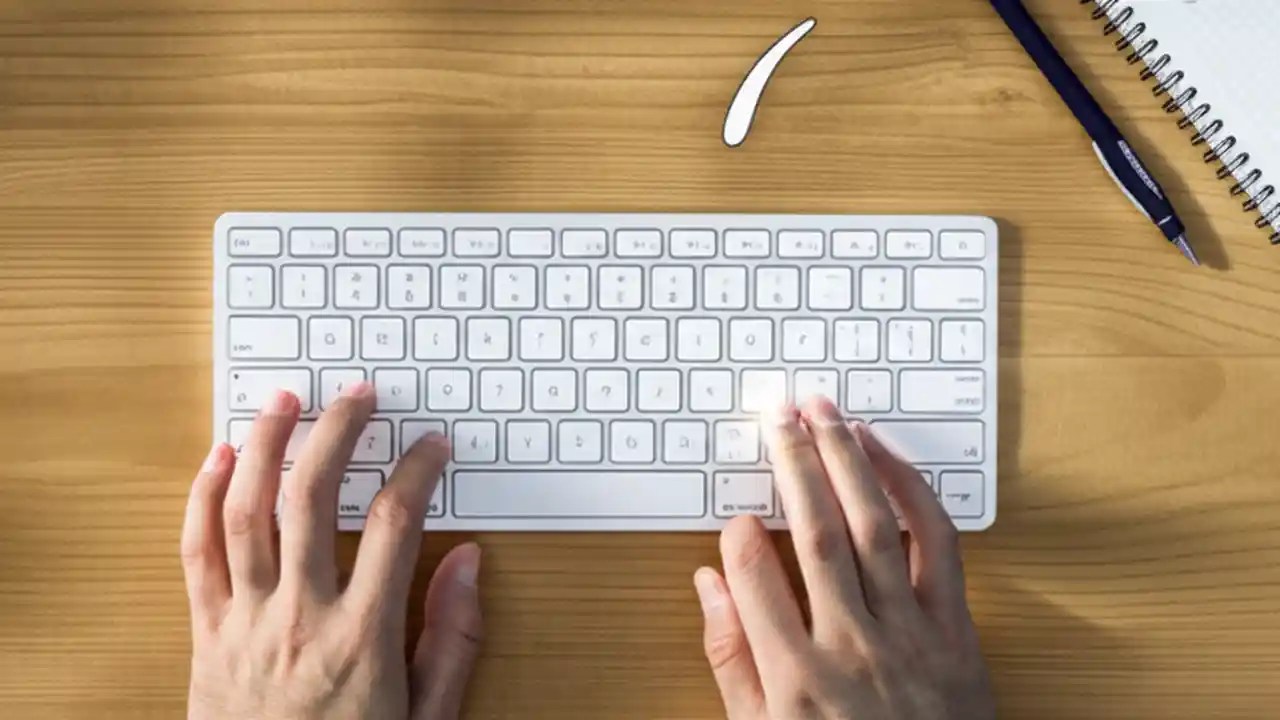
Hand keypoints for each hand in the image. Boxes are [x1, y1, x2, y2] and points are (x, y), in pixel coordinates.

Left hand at [181, 384, 482, 719]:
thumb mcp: (428, 719)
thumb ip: (453, 640)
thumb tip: (469, 562)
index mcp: (363, 638)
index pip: (396, 524)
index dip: (418, 470)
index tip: (432, 447)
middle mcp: (300, 618)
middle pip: (314, 498)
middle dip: (338, 433)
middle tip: (357, 396)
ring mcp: (245, 622)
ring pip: (246, 511)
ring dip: (265, 445)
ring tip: (284, 401)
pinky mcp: (205, 633)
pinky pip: (196, 552)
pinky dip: (203, 497)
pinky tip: (220, 458)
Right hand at [694, 397, 994, 719]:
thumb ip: (732, 662)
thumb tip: (708, 585)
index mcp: (796, 681)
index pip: (753, 576)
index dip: (738, 535)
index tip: (735, 516)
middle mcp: (852, 648)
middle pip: (813, 532)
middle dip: (792, 463)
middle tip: (777, 413)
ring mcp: (911, 634)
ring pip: (873, 526)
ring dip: (848, 460)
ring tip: (826, 413)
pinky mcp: (957, 630)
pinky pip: (939, 545)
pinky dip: (915, 493)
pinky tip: (889, 458)